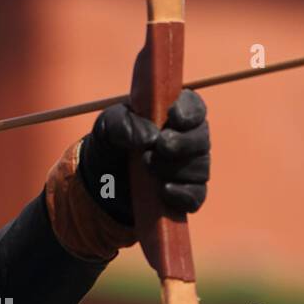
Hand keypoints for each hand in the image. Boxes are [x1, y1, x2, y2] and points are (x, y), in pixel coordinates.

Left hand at [78, 89, 210, 223]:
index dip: (191, 111)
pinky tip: (163, 191)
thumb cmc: (112, 143)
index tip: (175, 117)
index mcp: (174, 115)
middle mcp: (188, 140)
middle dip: (183, 143)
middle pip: (202, 139)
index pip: (195, 108)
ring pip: (200, 169)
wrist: (101, 182)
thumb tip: (150, 137)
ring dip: (174, 169)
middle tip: (160, 146)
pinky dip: (181, 193)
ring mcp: (189, 170)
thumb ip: (123, 123)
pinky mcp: (186, 196)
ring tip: (146, 167)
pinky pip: (195, 196)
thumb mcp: (107, 127)